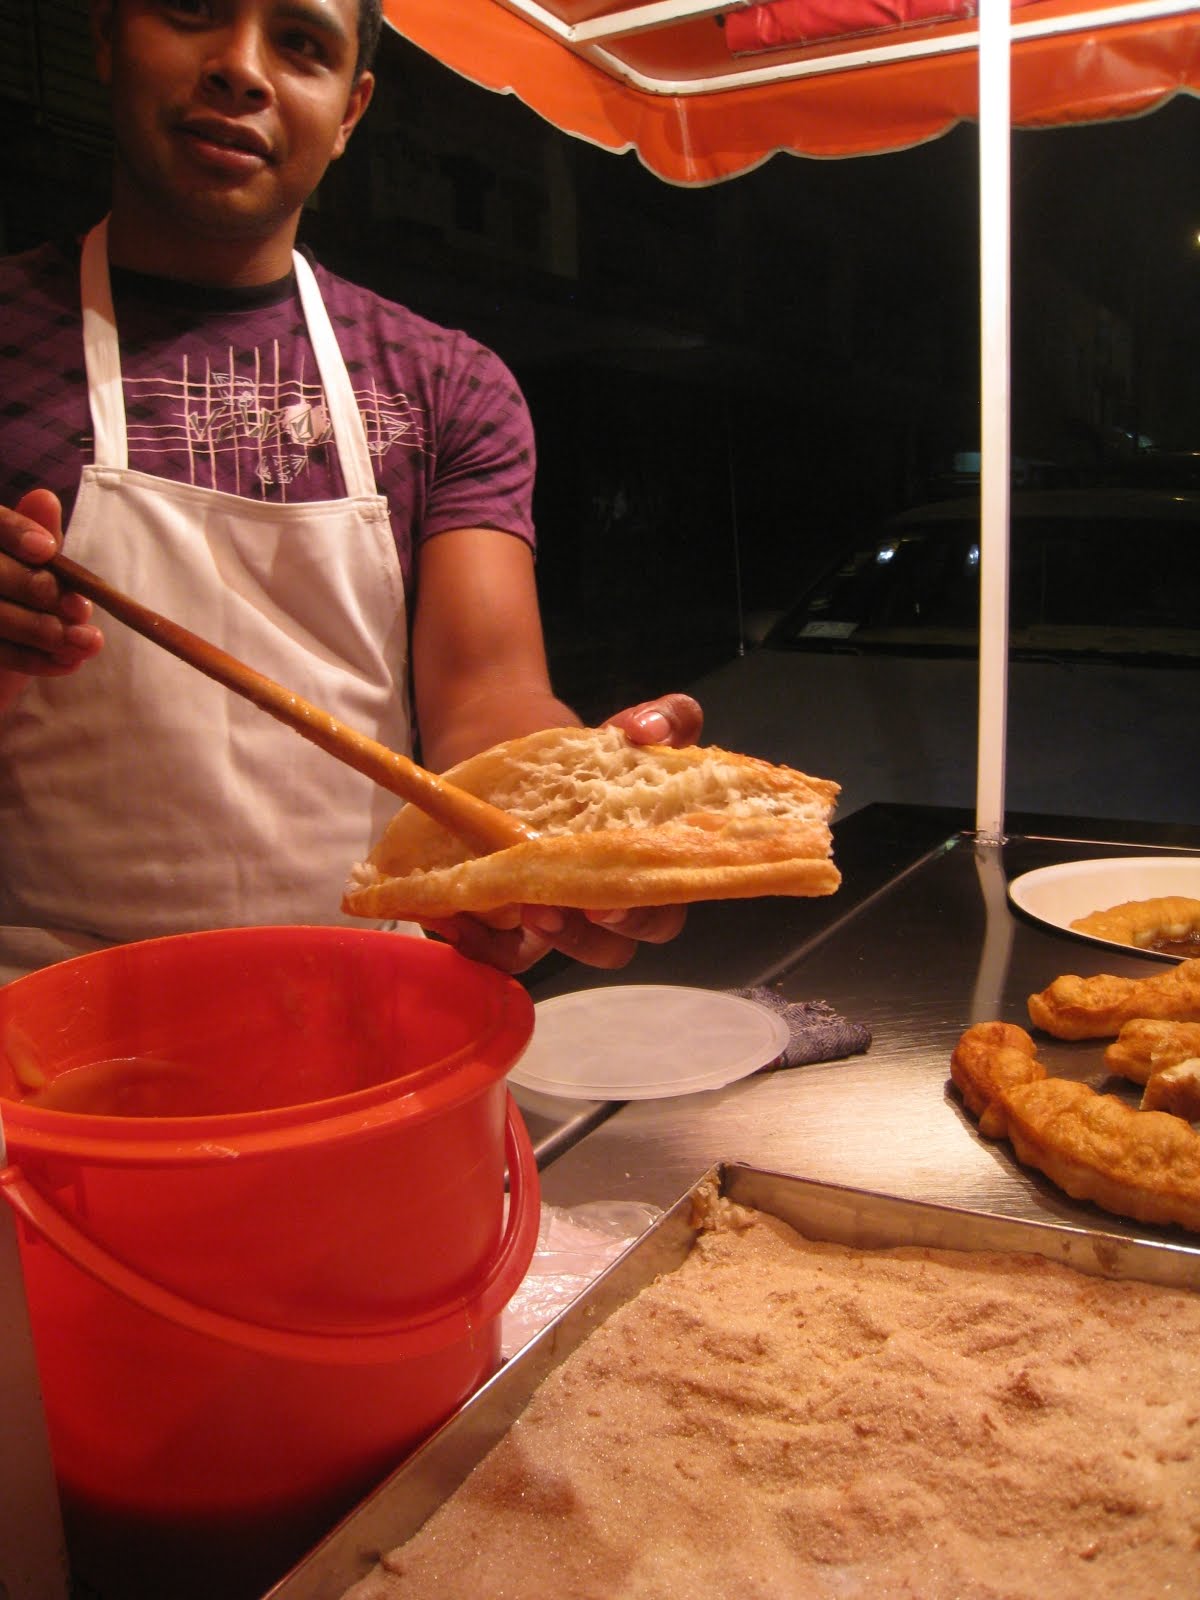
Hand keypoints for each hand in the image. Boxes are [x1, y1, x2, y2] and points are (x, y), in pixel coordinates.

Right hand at [0, 490, 102, 683]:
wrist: (11, 650)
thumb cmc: (25, 597)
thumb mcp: (36, 564)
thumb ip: (38, 532)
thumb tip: (45, 499)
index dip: (15, 531)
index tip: (48, 549)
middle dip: (37, 589)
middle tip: (81, 608)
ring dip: (44, 630)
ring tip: (88, 641)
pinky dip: (35, 660)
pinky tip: (69, 662)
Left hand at [422, 693, 704, 973]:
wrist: (506, 751)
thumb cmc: (578, 757)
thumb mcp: (628, 731)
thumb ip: (667, 720)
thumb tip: (650, 731)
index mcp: (642, 872)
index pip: (660, 914)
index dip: (641, 916)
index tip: (609, 900)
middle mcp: (602, 905)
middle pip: (613, 949)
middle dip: (587, 938)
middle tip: (553, 905)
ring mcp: (554, 919)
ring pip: (557, 955)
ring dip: (541, 941)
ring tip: (516, 904)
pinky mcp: (506, 925)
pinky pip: (500, 955)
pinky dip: (480, 946)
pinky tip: (457, 914)